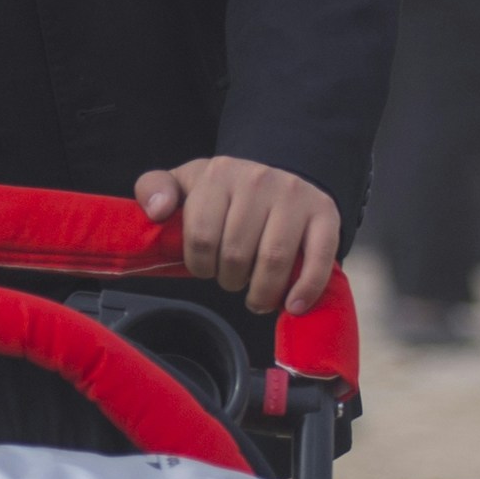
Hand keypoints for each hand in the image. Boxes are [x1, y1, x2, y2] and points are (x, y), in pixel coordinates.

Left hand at [137, 154, 342, 315]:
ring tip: (256, 298)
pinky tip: (292, 305)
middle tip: (231, 281)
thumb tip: (157, 210)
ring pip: (273, 260)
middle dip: (229, 280)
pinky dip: (305, 289)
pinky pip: (319, 259)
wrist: (275, 174)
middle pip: (236, 254)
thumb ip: (154, 189)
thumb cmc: (223, 191)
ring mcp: (295, 196)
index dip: (199, 265)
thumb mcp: (183, 183)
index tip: (205, 269)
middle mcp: (259, 180)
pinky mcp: (325, 213)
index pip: (201, 236)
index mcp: (219, 174)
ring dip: (262, 292)